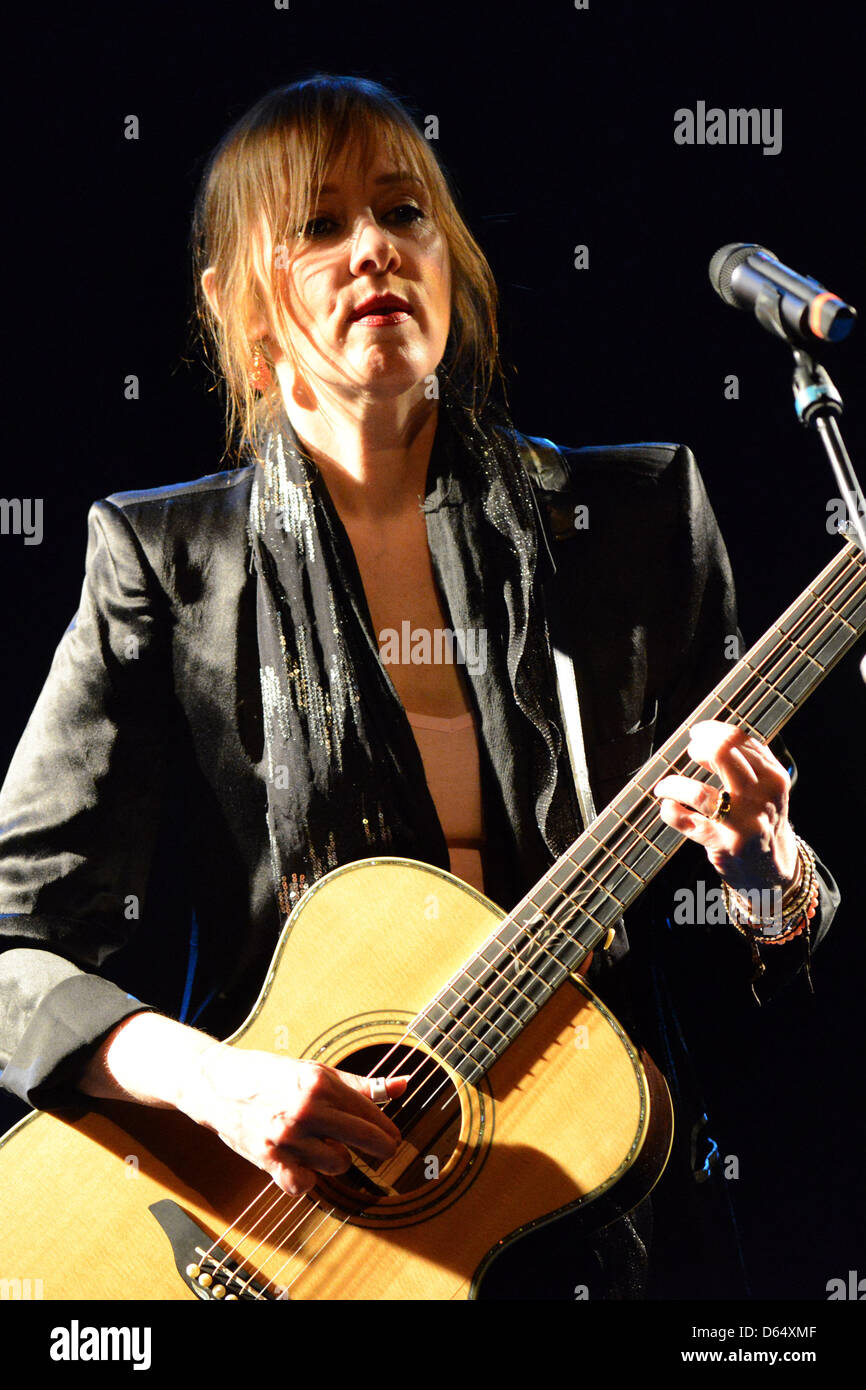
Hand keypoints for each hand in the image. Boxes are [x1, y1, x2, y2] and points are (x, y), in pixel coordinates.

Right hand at [181, 1044, 407, 1195]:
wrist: (218, 1085)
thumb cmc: (272, 1076)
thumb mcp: (318, 1072)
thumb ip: (362, 1085)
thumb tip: (404, 1085)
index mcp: (322, 1084)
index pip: (374, 1116)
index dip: (388, 1131)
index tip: (391, 1137)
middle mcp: (307, 1110)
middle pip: (365, 1142)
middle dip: (379, 1150)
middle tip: (382, 1151)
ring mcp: (288, 1137)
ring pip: (338, 1165)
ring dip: (335, 1159)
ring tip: (323, 1145)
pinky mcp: (269, 1159)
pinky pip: (304, 1185)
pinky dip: (306, 1178)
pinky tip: (302, 1163)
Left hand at [652, 720, 798, 897]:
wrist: (774, 870)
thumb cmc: (762, 819)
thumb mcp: (767, 788)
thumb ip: (746, 761)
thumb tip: (707, 737)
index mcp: (773, 777)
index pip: (738, 739)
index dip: (710, 731)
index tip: (697, 734)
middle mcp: (760, 798)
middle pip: (722, 754)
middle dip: (698, 748)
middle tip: (690, 753)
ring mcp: (741, 823)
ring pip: (698, 793)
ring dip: (673, 786)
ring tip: (665, 788)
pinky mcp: (723, 845)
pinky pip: (686, 822)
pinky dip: (670, 812)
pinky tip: (668, 807)